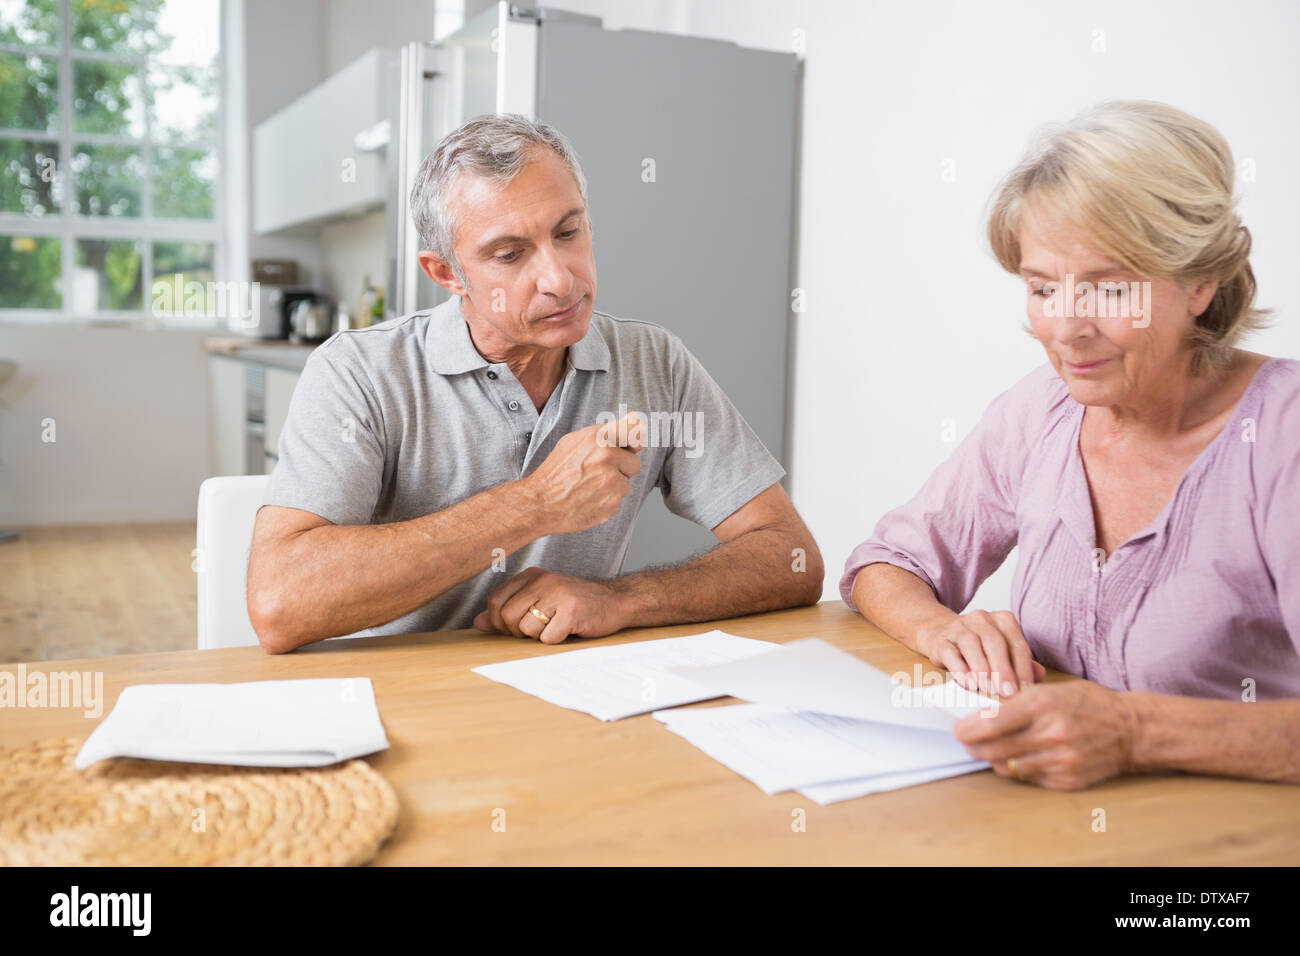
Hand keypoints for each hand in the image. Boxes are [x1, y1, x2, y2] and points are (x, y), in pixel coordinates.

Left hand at [472, 566, 631, 642]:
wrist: (616, 601)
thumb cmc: (575, 604)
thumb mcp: (540, 600)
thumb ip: (509, 609)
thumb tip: (478, 623)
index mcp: (531, 575)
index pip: (495, 601)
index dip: (498, 621)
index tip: (514, 627)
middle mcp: (543, 580)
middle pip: (507, 617)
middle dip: (518, 632)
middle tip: (538, 630)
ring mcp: (559, 594)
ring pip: (526, 629)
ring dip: (538, 637)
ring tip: (555, 627)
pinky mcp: (573, 610)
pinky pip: (547, 638)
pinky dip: (555, 641)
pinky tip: (567, 630)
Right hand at [524, 412, 645, 534]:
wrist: (540, 503)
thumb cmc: (556, 472)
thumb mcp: (576, 441)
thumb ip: (609, 431)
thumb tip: (636, 418)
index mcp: (598, 438)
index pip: (634, 432)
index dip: (634, 441)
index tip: (632, 445)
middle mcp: (606, 457)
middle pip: (634, 463)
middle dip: (620, 469)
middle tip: (596, 473)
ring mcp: (610, 481)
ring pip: (626, 484)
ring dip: (612, 487)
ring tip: (588, 487)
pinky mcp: (612, 503)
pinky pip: (619, 500)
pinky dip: (606, 502)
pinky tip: (588, 499)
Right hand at [917, 609, 1045, 695]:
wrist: (940, 633)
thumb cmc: (978, 647)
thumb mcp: (1002, 651)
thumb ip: (1020, 662)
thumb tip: (1040, 675)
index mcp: (1003, 620)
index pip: (1017, 643)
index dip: (1023, 667)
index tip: (1026, 688)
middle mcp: (981, 618)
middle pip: (995, 642)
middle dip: (1003, 669)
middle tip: (1008, 692)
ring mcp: (959, 626)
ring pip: (971, 644)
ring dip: (981, 669)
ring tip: (988, 689)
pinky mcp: (940, 639)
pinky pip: (950, 652)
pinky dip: (959, 668)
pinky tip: (967, 683)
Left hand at [954, 680, 1138, 789]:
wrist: (1131, 730)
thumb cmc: (1088, 703)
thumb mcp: (1050, 689)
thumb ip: (1016, 702)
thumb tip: (979, 713)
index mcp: (1043, 705)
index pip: (990, 723)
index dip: (966, 729)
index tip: (958, 729)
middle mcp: (1050, 734)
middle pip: (992, 749)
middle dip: (973, 746)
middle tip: (969, 741)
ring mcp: (1060, 760)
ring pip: (1006, 767)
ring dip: (994, 757)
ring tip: (995, 747)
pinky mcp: (1067, 780)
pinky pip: (1027, 778)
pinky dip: (1019, 768)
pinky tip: (1023, 756)